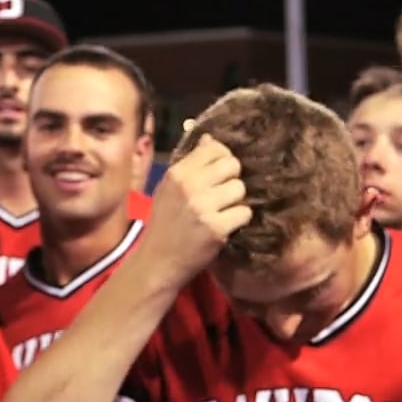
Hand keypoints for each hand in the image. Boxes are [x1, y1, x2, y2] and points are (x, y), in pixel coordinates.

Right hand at [132, 135, 251, 292]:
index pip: (215, 148)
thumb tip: (210, 139)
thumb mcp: (168, 189)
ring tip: (223, 212)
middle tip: (224, 194)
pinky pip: (244, 213)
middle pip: (232, 165)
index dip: (223, 159)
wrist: (157, 262)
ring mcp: (203, 207)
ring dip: (236, 201)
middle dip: (232, 179)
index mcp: (177, 173)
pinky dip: (239, 220)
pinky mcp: (217, 228)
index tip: (220, 174)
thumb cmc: (164, 225)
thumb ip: (190, 164)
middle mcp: (190, 186)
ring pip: (240, 189)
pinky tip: (226, 226)